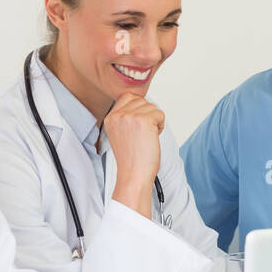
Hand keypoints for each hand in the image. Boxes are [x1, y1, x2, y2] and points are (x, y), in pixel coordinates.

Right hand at [104, 92, 163, 213]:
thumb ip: (126, 117)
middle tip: (143, 134)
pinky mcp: (143, 120)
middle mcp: (118, 115)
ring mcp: (130, 116)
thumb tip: (142, 103)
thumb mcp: (121, 133)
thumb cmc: (132, 159)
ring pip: (152, 107)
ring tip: (147, 137)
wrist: (134, 174)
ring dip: (155, 121)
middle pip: (142, 100)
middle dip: (148, 115)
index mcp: (110, 118)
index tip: (140, 124)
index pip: (128, 97)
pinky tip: (152, 137)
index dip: (139, 108)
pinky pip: (160, 114)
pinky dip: (161, 125)